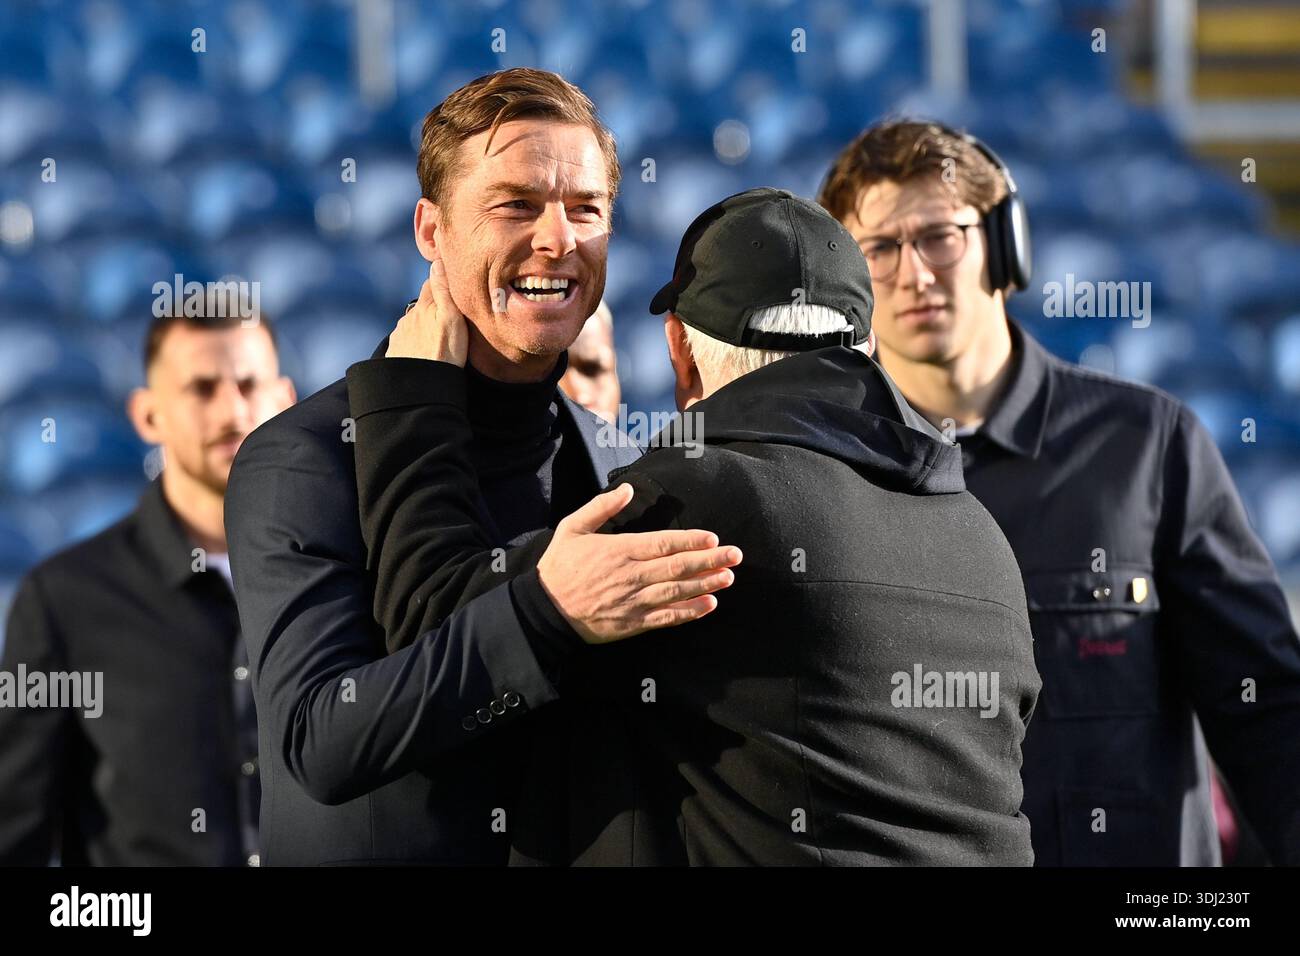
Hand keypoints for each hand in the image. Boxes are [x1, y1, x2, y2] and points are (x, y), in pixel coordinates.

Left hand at [386, 257, 469, 365]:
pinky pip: (406, 341)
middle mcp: (408, 317)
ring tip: (436, 338)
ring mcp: (400, 334)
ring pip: (413, 323)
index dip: (441, 282)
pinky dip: (414, 343)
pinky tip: (423, 352)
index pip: (431, 284)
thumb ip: (444, 291)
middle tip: (448, 317)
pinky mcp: (395, 351)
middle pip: (422, 305)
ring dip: (423, 326)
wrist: (420, 387)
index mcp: (423, 306)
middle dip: (432, 306)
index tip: (452, 284)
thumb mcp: (452, 320)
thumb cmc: (444, 354)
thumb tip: (437, 262)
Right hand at [537, 484, 742, 643]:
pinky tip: (708, 605)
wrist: (543, 610)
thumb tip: (628, 489)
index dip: (691, 541)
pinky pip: (666, 618)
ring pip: (677, 591)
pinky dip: (689, 612)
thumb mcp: (573, 527)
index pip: (663, 543)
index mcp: (620, 550)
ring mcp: (633, 601)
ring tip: (728, 577)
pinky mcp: (632, 623)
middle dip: (710, 560)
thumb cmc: (559, 566)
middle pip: (677, 566)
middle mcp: (631, 576)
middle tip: (735, 555)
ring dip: (705, 584)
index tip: (713, 538)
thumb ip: (602, 507)